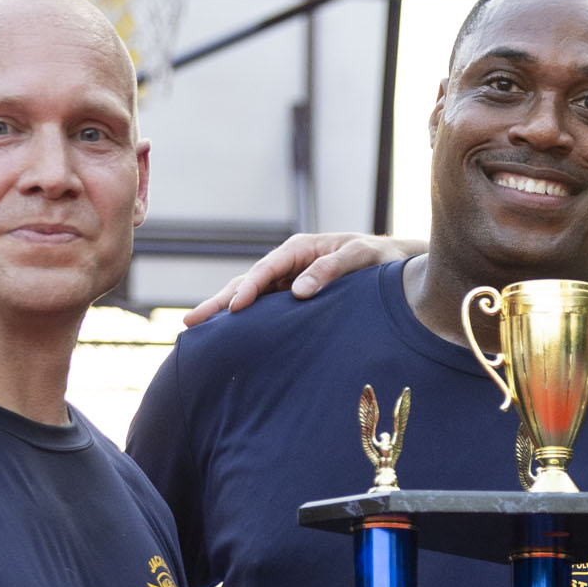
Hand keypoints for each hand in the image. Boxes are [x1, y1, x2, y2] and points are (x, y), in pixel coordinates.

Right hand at [182, 232, 420, 324]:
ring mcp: (289, 282)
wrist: (397, 268)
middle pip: (248, 283)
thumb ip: (331, 270)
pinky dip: (245, 321)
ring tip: (196, 330)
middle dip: (219, 302)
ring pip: (251, 297)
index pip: (266, 269)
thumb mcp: (361, 258)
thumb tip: (298, 292)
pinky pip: (266, 310)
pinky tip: (228, 337)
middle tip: (190, 323)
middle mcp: (290, 264)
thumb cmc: (382, 260)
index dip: (248, 288)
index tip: (234, 309)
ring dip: (225, 313)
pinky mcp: (294, 300)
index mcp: (301, 249)